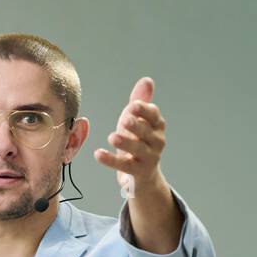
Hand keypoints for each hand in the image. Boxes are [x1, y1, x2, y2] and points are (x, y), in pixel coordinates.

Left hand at [94, 76, 168, 202]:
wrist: (144, 176)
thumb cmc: (139, 142)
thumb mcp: (138, 121)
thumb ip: (140, 102)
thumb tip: (147, 80)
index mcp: (157, 126)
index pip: (154, 115)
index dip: (144, 111)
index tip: (132, 106)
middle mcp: (157, 141)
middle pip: (146, 132)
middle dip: (136, 126)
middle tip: (125, 119)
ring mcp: (150, 158)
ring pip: (138, 149)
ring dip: (125, 143)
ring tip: (112, 137)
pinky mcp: (139, 172)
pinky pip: (125, 166)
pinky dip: (111, 160)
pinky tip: (98, 153)